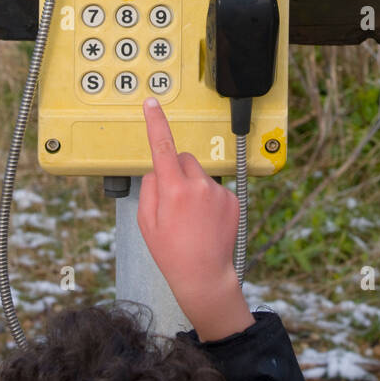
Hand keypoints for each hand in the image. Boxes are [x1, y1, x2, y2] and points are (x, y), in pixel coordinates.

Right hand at [138, 98, 253, 342]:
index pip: (162, 147)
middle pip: (183, 159)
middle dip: (175, 172)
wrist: (204, 277)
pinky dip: (208, 199)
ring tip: (191, 219)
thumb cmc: (171, 253)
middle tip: (172, 202)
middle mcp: (199, 186)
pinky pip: (214, 188)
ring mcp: (218, 192)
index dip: (156, 123)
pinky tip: (205, 222)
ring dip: (192, 187)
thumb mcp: (146, 223)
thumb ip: (150, 189)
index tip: (152, 104)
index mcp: (174, 190)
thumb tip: (158, 171)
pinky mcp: (233, 199)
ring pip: (199, 174)